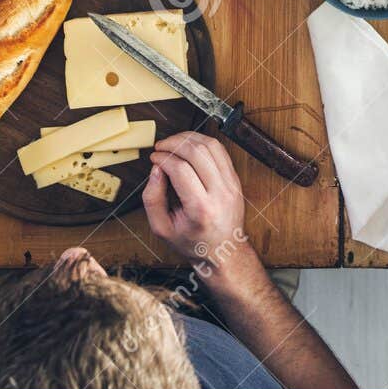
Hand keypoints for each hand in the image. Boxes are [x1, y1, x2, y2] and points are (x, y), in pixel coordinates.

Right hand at [143, 133, 251, 276]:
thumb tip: (156, 169)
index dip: (163, 158)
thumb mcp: (161, 228)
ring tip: (173, 143)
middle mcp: (220, 194)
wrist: (223, 251)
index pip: (181, 169)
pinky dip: (203, 142)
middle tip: (160, 147)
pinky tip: (189, 146)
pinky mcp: (235, 179)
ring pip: (211, 146)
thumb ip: (152, 198)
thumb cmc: (192, 242)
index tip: (154, 159)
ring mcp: (231, 185)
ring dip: (188, 138)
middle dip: (174, 143)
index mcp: (201, 209)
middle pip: (197, 152)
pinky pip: (220, 150)